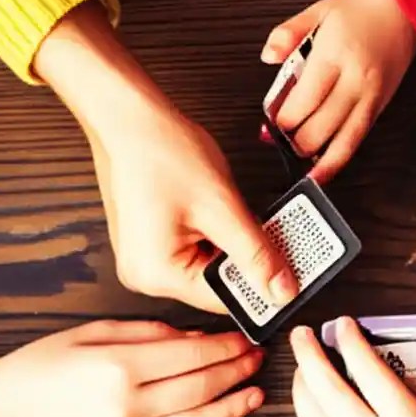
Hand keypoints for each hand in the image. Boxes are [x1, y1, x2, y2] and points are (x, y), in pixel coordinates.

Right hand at [0, 321, 265, 416]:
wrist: (1, 415)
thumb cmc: (42, 367)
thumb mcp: (92, 332)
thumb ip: (147, 333)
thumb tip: (195, 338)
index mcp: (119, 367)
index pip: (190, 356)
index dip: (225, 348)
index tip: (243, 341)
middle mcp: (126, 407)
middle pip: (199, 389)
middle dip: (235, 374)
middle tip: (256, 362)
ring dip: (231, 410)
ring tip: (253, 396)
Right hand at [35, 4, 297, 312]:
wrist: (126, 116)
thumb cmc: (159, 150)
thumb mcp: (222, 206)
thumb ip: (257, 253)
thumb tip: (282, 290)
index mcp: (157, 274)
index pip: (224, 300)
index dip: (261, 286)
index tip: (289, 273)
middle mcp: (144, 274)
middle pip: (215, 285)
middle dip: (245, 260)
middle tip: (267, 232)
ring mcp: (143, 259)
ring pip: (207, 266)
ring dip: (230, 244)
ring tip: (230, 211)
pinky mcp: (148, 242)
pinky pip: (193, 250)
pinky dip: (214, 235)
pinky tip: (217, 211)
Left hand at [261, 0, 415, 181]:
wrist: (402, 11)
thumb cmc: (359, 13)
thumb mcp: (317, 12)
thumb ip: (287, 34)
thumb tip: (268, 56)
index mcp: (335, 55)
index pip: (305, 100)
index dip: (284, 119)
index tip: (272, 123)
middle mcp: (355, 81)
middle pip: (320, 127)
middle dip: (296, 140)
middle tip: (282, 139)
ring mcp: (370, 98)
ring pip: (343, 143)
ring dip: (318, 159)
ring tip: (301, 170)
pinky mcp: (379, 109)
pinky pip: (357, 141)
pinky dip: (339, 159)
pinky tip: (325, 169)